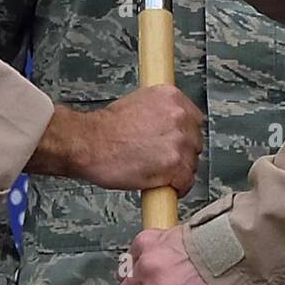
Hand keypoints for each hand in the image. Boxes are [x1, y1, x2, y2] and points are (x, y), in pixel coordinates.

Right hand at [85, 85, 203, 195]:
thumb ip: (160, 113)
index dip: (184, 135)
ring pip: (192, 162)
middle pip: (195, 141)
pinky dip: (177, 187)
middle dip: (182, 153)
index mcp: (171, 96)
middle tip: (163, 159)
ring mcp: (178, 140)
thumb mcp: (138, 103)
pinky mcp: (174, 164)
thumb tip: (168, 127)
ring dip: (179, 171)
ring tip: (158, 172)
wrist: (89, 143)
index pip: (194, 119)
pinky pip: (186, 181)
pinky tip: (164, 185)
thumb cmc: (106, 128)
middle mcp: (178, 115)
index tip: (176, 142)